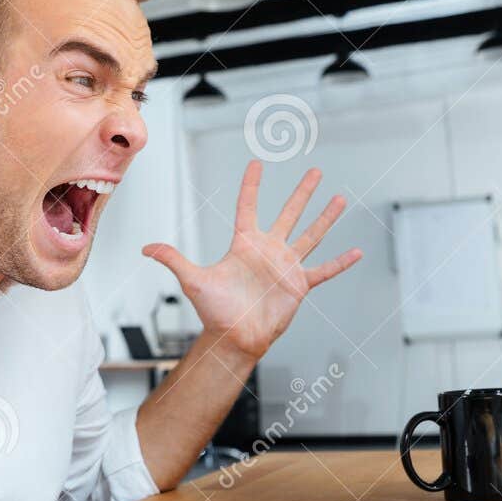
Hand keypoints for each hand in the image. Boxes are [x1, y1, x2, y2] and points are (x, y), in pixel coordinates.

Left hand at [142, 160, 361, 359]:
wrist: (235, 337)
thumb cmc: (214, 311)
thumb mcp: (193, 280)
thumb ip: (173, 260)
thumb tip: (145, 248)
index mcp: (245, 244)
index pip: (248, 206)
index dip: (251, 185)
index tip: (257, 163)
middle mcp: (269, 250)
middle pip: (289, 213)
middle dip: (302, 192)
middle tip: (315, 171)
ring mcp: (286, 266)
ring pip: (310, 235)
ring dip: (325, 218)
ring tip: (340, 198)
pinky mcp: (299, 285)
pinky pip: (323, 270)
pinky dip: (340, 262)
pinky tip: (356, 251)